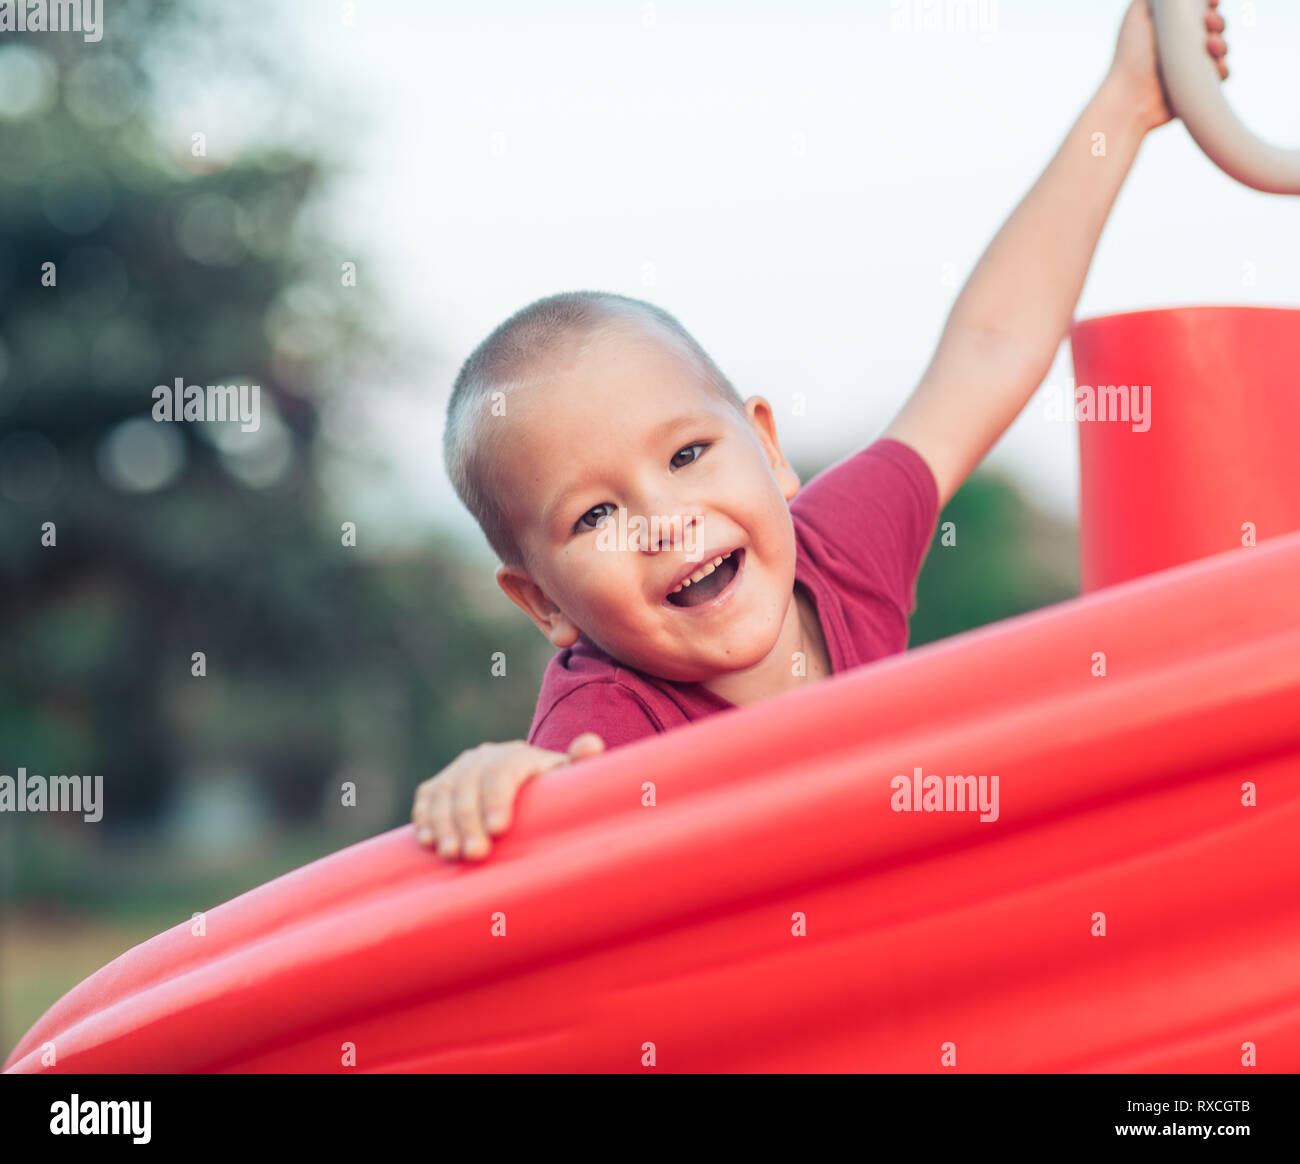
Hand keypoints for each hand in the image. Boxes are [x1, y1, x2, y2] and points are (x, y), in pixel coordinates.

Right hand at [411, 733, 605, 861]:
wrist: (527, 787)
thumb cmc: (553, 792)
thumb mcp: (569, 780)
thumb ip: (582, 764)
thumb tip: (592, 745)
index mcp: (518, 756)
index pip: (503, 771)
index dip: (497, 798)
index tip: (498, 829)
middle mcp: (485, 757)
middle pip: (470, 784)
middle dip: (469, 820)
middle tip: (475, 854)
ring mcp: (461, 769)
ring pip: (444, 791)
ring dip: (443, 823)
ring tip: (451, 854)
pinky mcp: (441, 784)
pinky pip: (427, 796)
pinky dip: (424, 817)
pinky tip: (427, 841)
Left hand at [1108, 0, 1228, 133]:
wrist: (1131, 97)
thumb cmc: (1130, 56)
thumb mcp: (1137, 14)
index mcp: (1171, 29)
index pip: (1200, 12)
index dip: (1210, 5)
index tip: (1211, 3)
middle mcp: (1182, 47)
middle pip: (1214, 27)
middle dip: (1217, 22)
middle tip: (1208, 22)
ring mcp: (1191, 67)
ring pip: (1220, 49)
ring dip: (1221, 44)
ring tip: (1210, 45)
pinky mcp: (1197, 87)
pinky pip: (1220, 75)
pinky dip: (1222, 69)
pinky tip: (1216, 65)